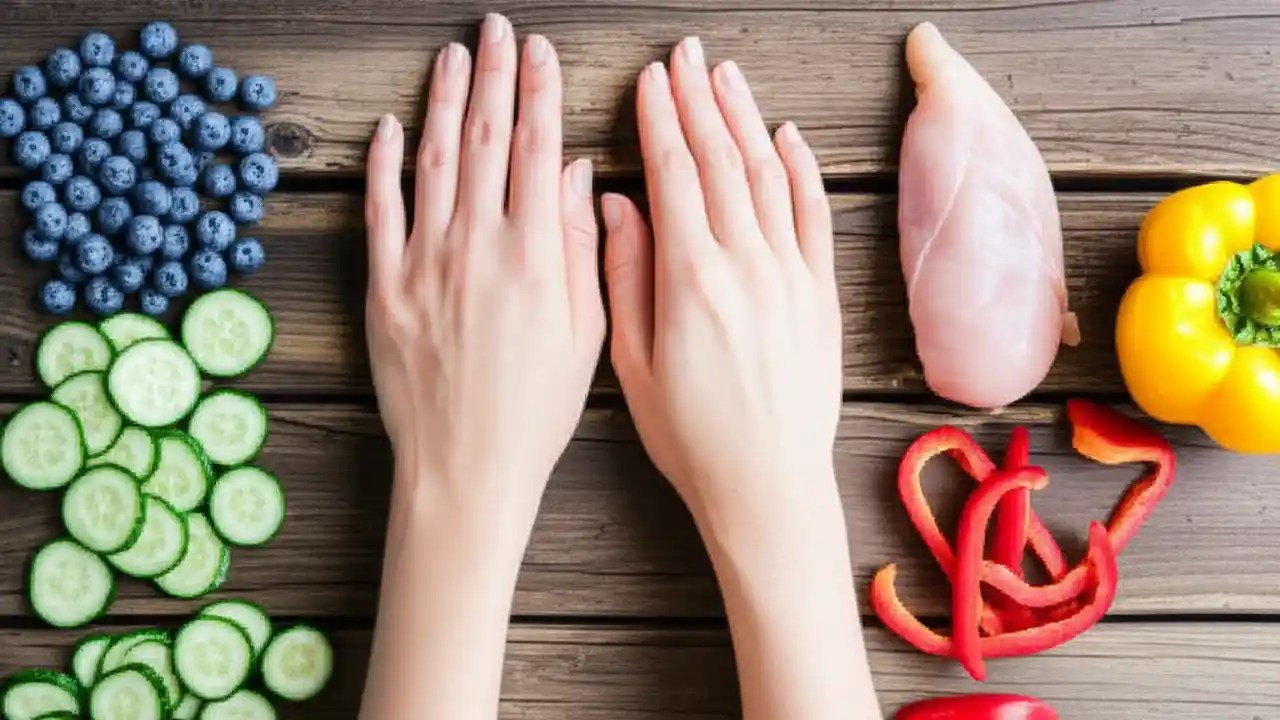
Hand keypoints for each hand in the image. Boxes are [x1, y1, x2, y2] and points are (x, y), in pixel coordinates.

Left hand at [364, 14, 603, 512]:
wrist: (466, 467)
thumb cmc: (536, 410)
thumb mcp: (585, 331)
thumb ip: (582, 246)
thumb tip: (575, 175)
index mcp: (536, 257)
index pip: (538, 151)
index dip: (538, 92)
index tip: (539, 52)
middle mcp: (478, 247)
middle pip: (486, 140)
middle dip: (491, 75)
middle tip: (494, 29)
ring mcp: (424, 264)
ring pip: (434, 161)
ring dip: (444, 101)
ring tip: (451, 55)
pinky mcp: (385, 288)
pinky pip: (381, 210)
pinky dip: (384, 163)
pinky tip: (390, 127)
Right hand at [604, 37, 840, 521]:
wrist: (768, 485)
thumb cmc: (691, 437)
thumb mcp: (633, 363)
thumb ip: (624, 274)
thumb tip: (616, 202)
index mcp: (691, 279)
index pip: (673, 175)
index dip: (659, 120)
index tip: (648, 80)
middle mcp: (746, 264)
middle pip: (721, 161)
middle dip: (698, 100)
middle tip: (685, 55)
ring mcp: (791, 276)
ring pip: (768, 176)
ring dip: (745, 119)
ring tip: (725, 76)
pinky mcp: (822, 295)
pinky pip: (814, 215)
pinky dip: (802, 169)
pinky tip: (789, 135)